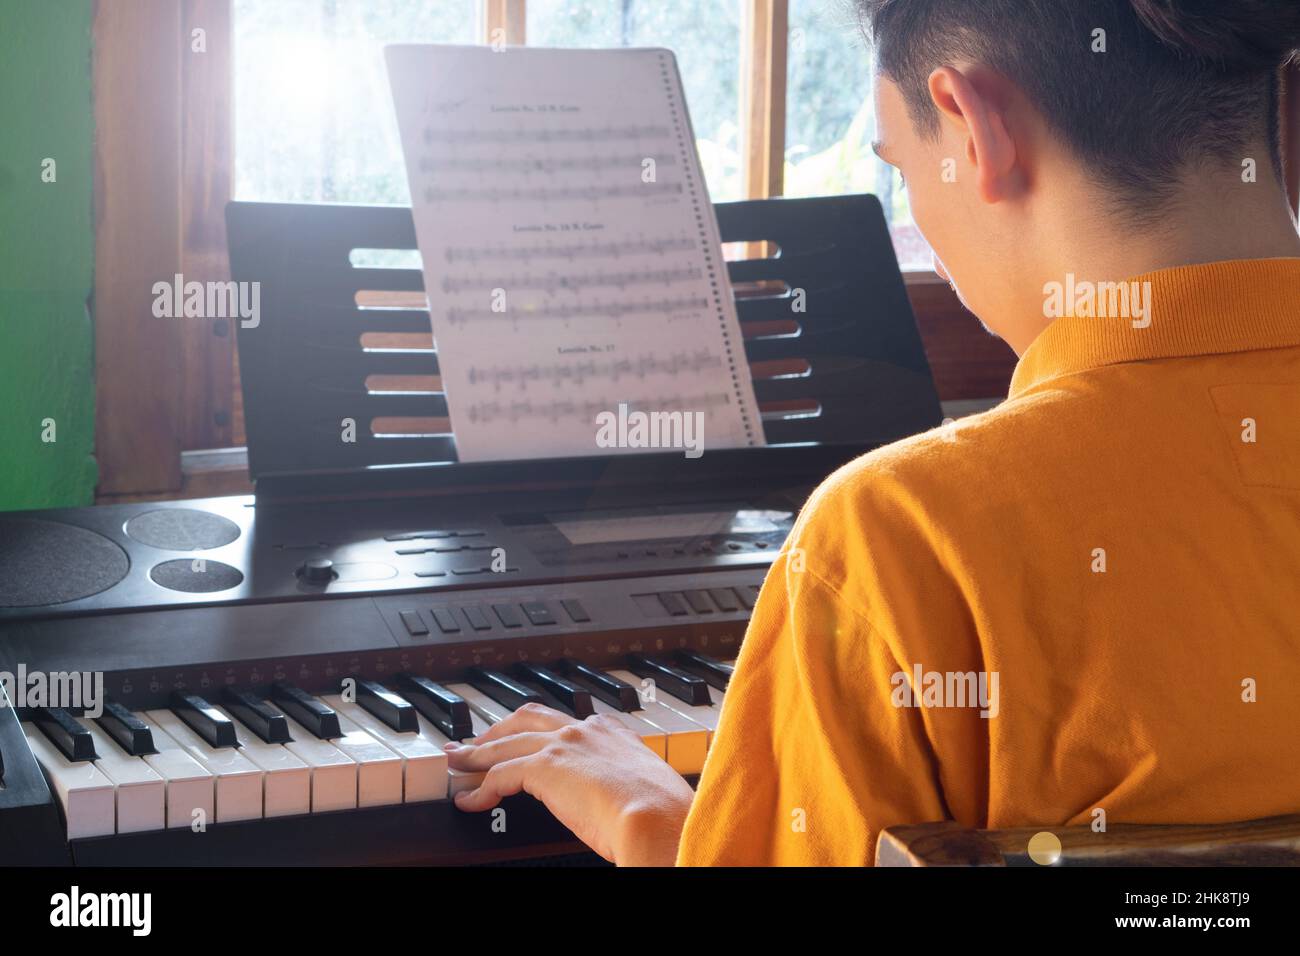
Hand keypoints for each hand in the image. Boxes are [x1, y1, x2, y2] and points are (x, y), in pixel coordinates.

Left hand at [444, 702, 694, 865]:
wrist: (656, 817)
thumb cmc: (662, 813)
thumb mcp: (641, 787)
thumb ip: (620, 783)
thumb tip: (613, 804)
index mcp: (611, 731)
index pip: (564, 722)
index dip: (537, 732)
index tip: (525, 741)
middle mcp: (585, 729)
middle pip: (527, 718)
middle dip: (498, 729)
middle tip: (478, 743)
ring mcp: (562, 744)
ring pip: (506, 743)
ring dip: (476, 753)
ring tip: (457, 762)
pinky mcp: (543, 767)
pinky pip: (498, 775)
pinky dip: (479, 788)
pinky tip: (469, 800)